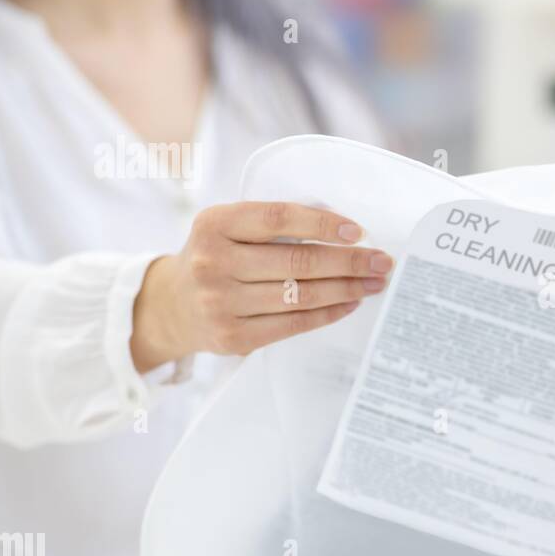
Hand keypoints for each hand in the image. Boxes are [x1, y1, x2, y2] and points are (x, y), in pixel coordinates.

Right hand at [131, 201, 393, 371]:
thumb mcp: (228, 228)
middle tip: (382, 261)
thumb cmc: (217, 256)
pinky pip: (293, 324)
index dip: (322, 224)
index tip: (357, 231)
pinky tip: (349, 304)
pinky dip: (327, 314)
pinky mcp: (232, 337)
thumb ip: (272, 224)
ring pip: (300, 296)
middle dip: (349, 262)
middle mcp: (212, 262)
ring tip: (373, 283)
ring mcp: (220, 303)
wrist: (172, 306)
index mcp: (214, 224)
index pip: (278, 218)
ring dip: (346, 289)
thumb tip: (342, 230)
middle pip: (297, 262)